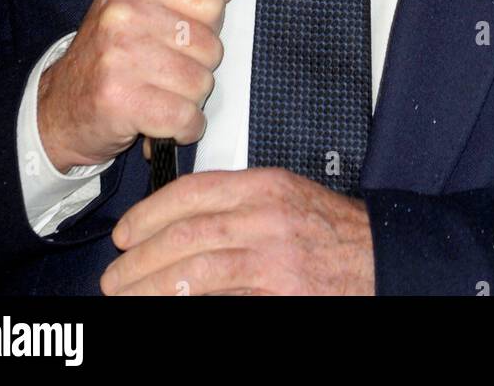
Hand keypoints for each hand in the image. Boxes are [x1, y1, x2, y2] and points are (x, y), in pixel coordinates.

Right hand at [37, 0, 238, 170]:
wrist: (57, 110)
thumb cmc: (108, 58)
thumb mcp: (142, 8)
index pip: (211, 0)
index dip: (206, 28)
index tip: (179, 40)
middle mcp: (123, 12)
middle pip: (210, 45)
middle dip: (197, 68)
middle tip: (164, 74)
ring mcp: (119, 56)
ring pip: (201, 83)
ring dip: (188, 101)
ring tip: (159, 97)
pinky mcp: (120, 100)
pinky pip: (185, 117)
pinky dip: (183, 128)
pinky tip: (161, 124)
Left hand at [99, 168, 376, 295]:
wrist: (378, 255)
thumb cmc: (332, 229)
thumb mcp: (282, 197)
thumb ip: (236, 203)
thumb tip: (180, 223)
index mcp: (263, 185)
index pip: (192, 192)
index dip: (150, 212)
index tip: (125, 231)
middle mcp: (264, 217)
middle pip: (185, 233)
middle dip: (140, 256)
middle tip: (115, 273)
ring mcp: (272, 258)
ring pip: (195, 270)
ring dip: (152, 285)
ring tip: (127, 295)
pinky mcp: (279, 292)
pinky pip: (222, 298)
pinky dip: (191, 304)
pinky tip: (171, 308)